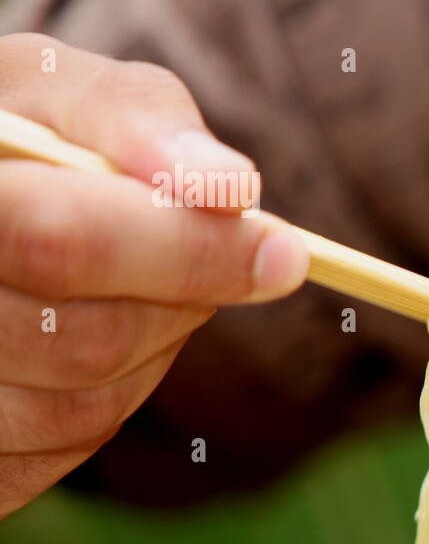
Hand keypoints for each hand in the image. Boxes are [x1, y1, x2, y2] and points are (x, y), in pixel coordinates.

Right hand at [0, 33, 308, 518]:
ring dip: (153, 347)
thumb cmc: (20, 136)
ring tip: (141, 284)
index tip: (286, 249)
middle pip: (84, 341)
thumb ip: (139, 122)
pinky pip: (63, 450)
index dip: (184, 251)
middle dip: (178, 297)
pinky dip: (112, 393)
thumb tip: (234, 186)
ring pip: (82, 408)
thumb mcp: (58, 93)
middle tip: (207, 253)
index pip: (61, 243)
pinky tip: (95, 333)